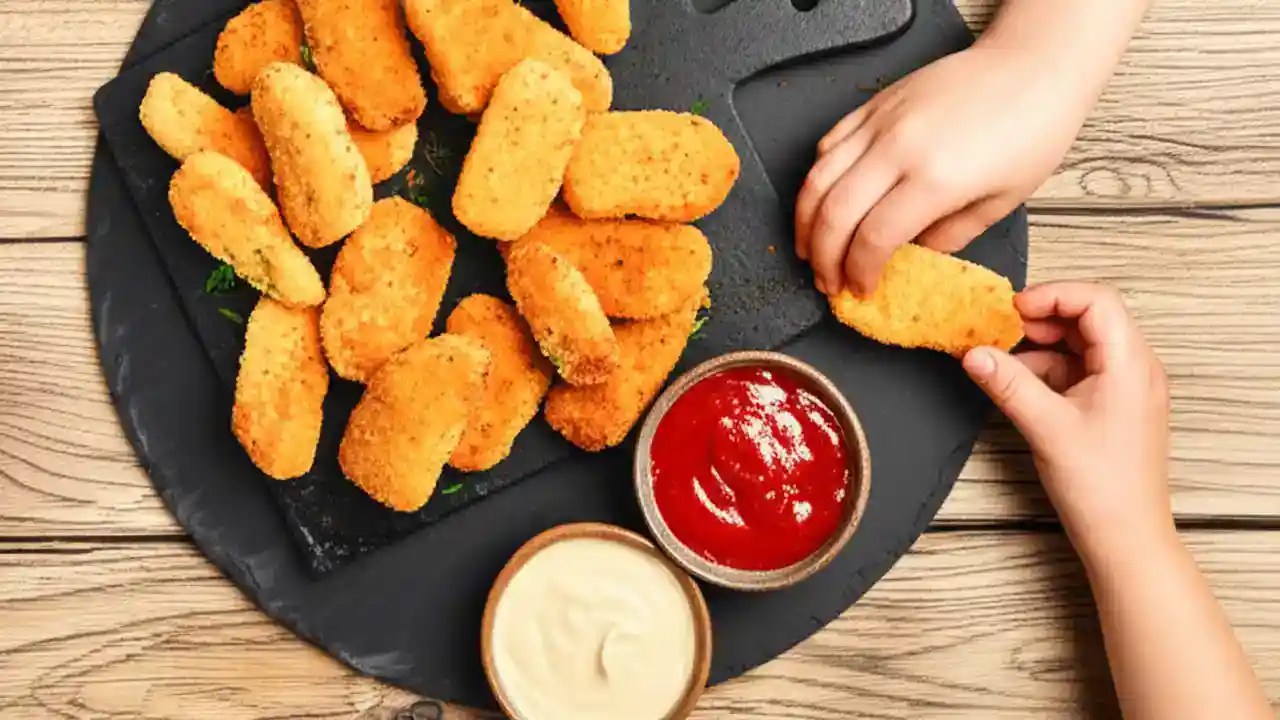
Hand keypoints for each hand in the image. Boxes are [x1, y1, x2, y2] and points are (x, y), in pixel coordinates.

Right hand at [794, 43, 1091, 295]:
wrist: (1033, 66)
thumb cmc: (1031, 130)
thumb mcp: (1002, 201)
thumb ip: (950, 236)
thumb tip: (913, 257)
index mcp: (936, 179)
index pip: (873, 238)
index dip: (859, 272)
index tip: (861, 290)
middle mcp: (898, 148)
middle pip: (835, 213)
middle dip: (824, 258)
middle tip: (828, 282)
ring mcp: (881, 122)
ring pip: (818, 179)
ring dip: (806, 223)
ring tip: (809, 250)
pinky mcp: (875, 104)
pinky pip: (829, 144)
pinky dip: (817, 179)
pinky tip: (822, 202)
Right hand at [962, 282, 1172, 561]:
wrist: (1126, 537)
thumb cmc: (1102, 488)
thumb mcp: (1046, 427)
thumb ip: (1007, 383)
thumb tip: (973, 353)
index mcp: (1131, 364)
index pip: (1097, 300)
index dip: (1053, 295)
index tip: (1013, 309)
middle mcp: (1135, 368)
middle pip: (1090, 316)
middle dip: (1043, 318)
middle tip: (1002, 330)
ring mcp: (1125, 386)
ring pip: (1081, 343)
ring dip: (1041, 345)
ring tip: (1003, 360)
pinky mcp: (1113, 404)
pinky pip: (1079, 369)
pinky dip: (1048, 369)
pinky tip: (1019, 384)